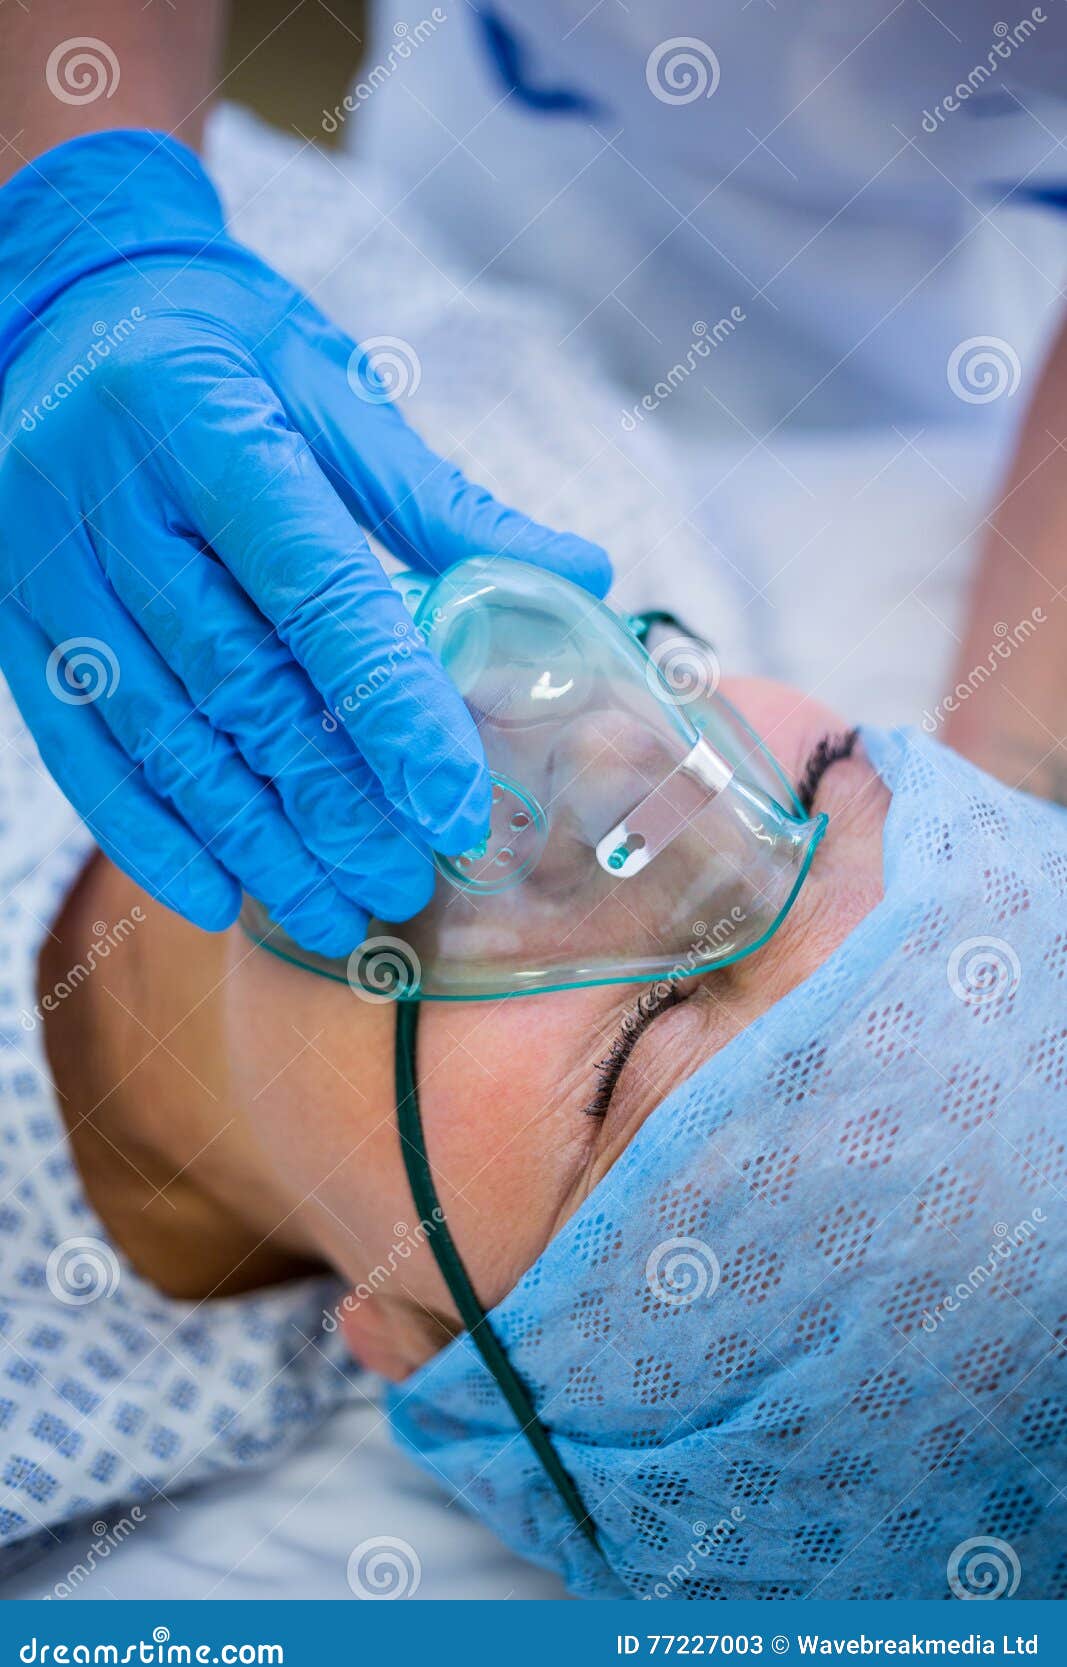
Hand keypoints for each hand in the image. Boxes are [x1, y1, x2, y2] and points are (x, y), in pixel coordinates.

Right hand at [0, 131, 610, 954]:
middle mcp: (110, 498)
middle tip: (403, 877)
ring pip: (161, 734)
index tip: (451, 802)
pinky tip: (215, 892)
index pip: (316, 593)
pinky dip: (150, 830)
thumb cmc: (221, 343)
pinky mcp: (12, 616)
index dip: (390, 709)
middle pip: (238, 683)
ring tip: (333, 910)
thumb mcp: (330, 388)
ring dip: (252, 838)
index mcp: (208, 424)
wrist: (61, 299)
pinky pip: (78, 746)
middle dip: (328, 800)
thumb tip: (574, 577)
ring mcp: (43, 562)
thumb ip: (439, 501)